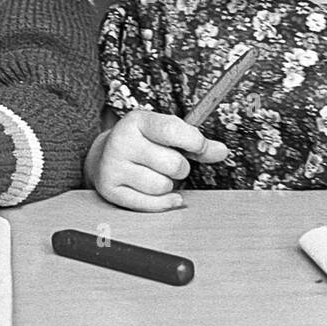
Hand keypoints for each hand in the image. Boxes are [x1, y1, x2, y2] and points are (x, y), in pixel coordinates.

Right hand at [87, 109, 228, 211]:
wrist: (104, 156)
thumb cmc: (144, 143)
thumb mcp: (167, 134)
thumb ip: (196, 142)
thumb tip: (222, 151)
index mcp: (137, 121)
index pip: (173, 130)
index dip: (195, 142)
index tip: (199, 147)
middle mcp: (121, 141)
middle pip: (174, 164)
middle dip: (180, 168)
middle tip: (168, 163)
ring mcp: (112, 167)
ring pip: (163, 186)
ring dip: (168, 185)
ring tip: (156, 175)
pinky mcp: (109, 190)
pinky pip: (150, 204)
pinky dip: (163, 202)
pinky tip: (163, 195)